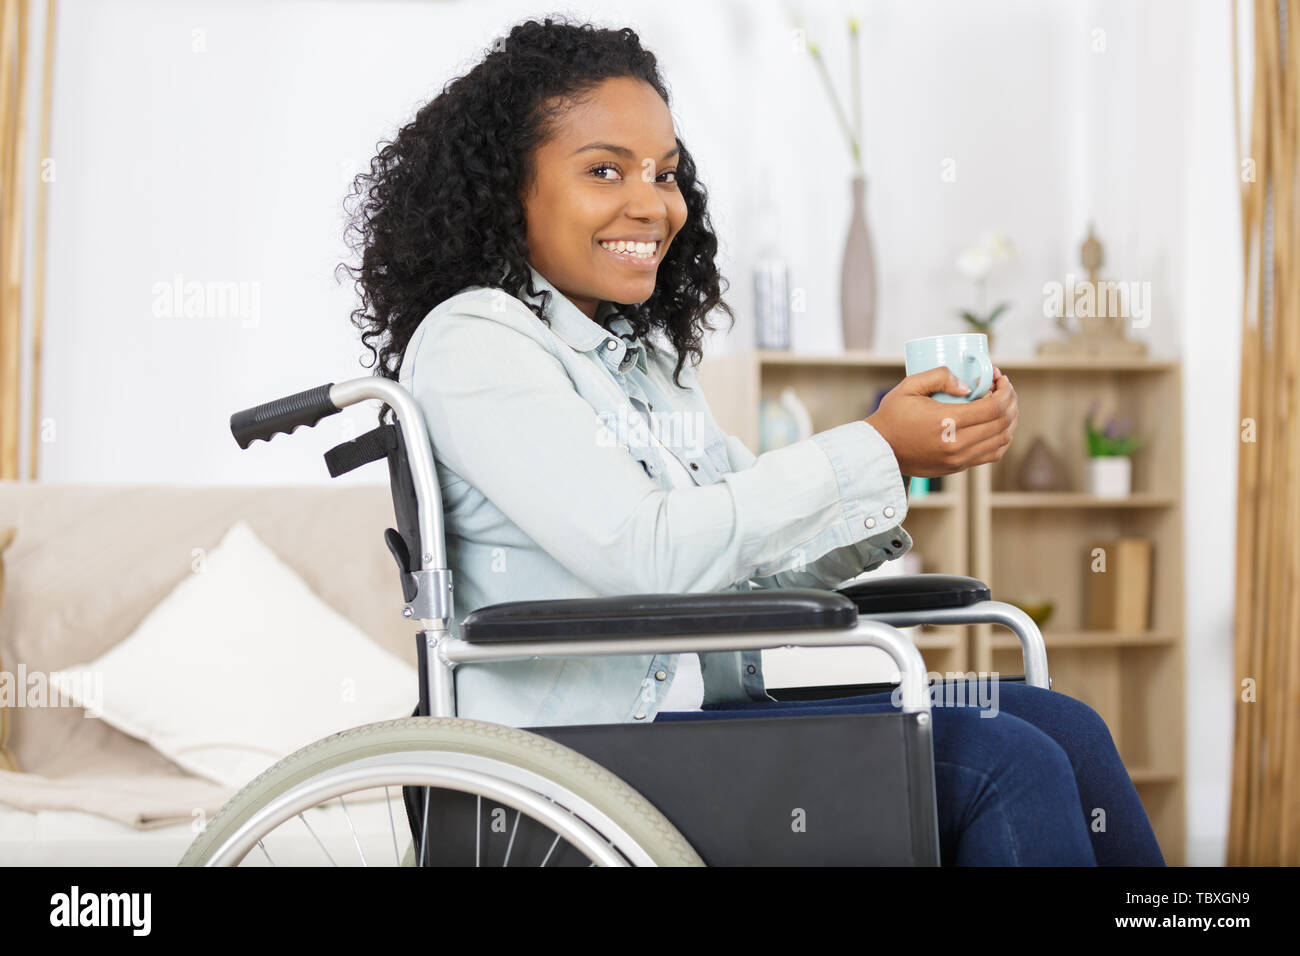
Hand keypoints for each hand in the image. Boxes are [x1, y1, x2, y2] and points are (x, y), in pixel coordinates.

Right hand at [865, 365, 1017, 477]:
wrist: (879, 450)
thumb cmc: (892, 416)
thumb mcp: (909, 386)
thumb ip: (939, 376)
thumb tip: (968, 385)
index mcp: (946, 422)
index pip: (993, 408)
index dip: (1005, 391)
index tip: (1002, 379)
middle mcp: (957, 444)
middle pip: (1002, 423)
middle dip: (1011, 402)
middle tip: (1005, 388)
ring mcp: (959, 459)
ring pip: (1002, 441)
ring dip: (1010, 420)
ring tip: (1005, 405)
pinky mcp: (957, 467)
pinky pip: (992, 454)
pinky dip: (1002, 438)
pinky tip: (997, 425)